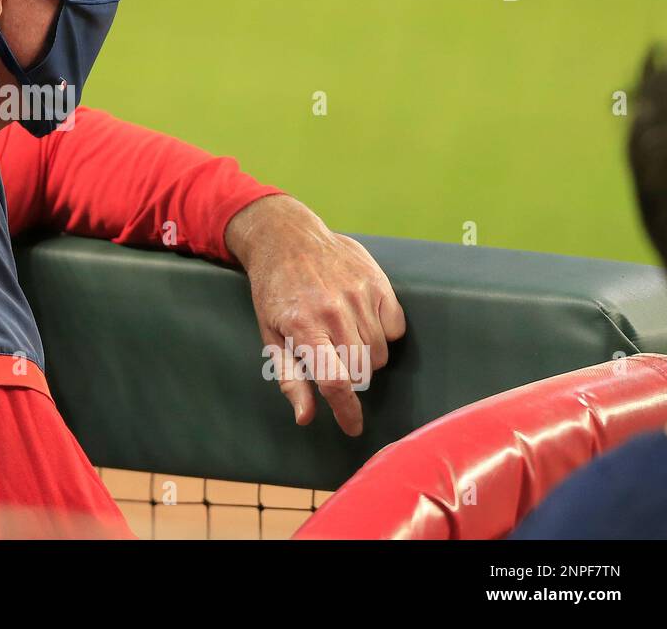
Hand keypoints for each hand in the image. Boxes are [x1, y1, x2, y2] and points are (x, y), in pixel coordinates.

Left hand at [225, 194, 405, 435]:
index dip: (347, 411)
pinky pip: (396, 328)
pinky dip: (384, 333)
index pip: (335, 381)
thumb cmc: (274, 291)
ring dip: (365, 355)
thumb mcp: (270, 334)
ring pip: (380, 352)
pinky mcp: (378, 283)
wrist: (288, 238)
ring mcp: (359, 294)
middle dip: (351, 377)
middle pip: (361, 370)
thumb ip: (290, 378)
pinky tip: (361, 319)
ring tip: (342, 334)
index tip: (353, 427)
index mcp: (303, 326)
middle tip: (333, 359)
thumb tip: (306, 417)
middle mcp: (334, 310)